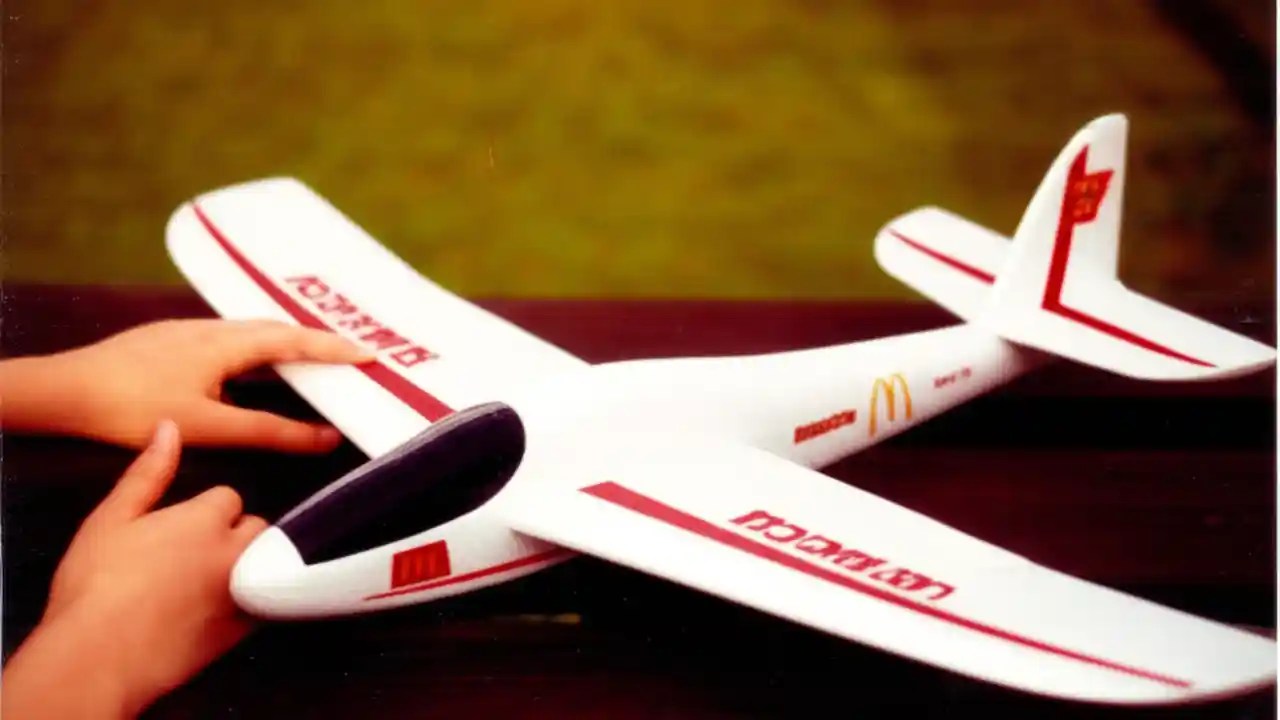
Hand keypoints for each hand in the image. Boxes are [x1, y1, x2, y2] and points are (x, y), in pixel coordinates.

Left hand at [0, 318, 371, 452]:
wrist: (65, 390)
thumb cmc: (133, 407)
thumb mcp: (210, 426)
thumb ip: (270, 432)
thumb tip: (324, 438)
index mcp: (227, 344)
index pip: (296, 341)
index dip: (336, 349)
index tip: (372, 355)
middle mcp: (212, 329)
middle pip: (277, 329)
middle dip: (318, 341)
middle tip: (350, 355)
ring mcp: (187, 331)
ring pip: (250, 332)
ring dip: (286, 343)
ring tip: (310, 359)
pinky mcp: (168, 340)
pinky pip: (229, 338)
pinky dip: (257, 349)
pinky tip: (248, 369)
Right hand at [2, 421, 267, 718]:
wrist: (99, 656)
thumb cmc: (96, 587)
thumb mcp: (111, 519)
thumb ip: (147, 473)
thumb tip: (169, 429)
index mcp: (204, 519)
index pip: (228, 497)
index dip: (207, 511)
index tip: (185, 527)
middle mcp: (234, 550)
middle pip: (257, 527)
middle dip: (235, 534)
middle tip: (196, 554)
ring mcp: (244, 590)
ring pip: (267, 563)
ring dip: (250, 564)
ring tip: (210, 581)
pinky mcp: (246, 629)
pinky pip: (266, 604)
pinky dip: (251, 601)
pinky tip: (219, 610)